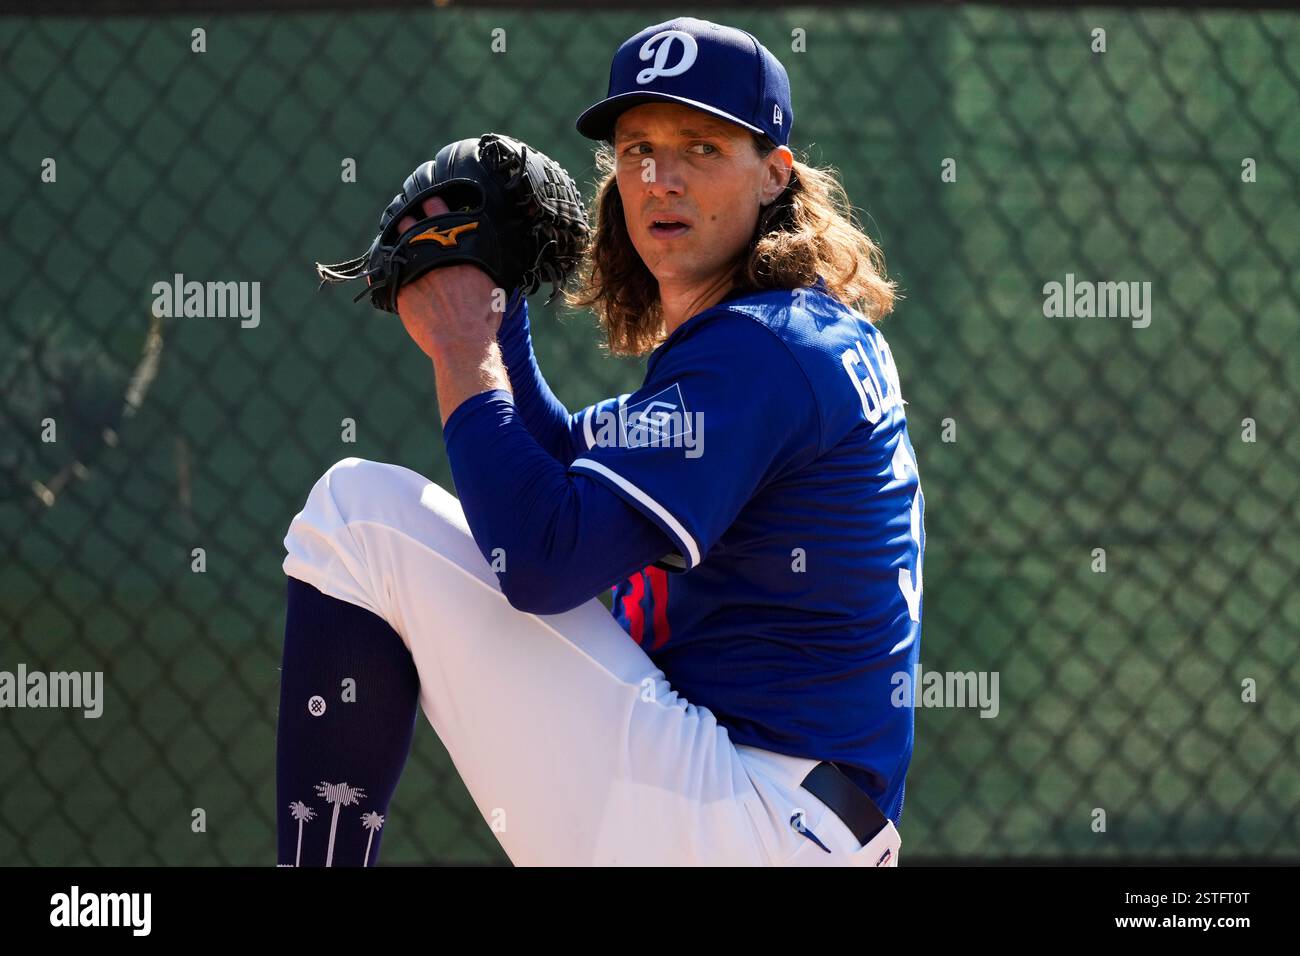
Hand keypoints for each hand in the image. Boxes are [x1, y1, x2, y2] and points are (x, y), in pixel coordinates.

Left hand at [393, 196, 502, 360]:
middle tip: (406, 215)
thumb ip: (482, 269)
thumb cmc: (482, 319)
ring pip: (398, 242)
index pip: (442, 213)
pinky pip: (385, 271)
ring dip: (396, 238)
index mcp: (459, 249)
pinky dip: (384, 268)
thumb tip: (484, 265)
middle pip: (414, 223)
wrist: (462, 341)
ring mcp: (414, 268)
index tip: (430, 202)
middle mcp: (434, 253)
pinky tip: (382, 266)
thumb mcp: (493, 287)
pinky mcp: (399, 287)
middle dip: (410, 217)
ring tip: (395, 237)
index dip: (434, 205)